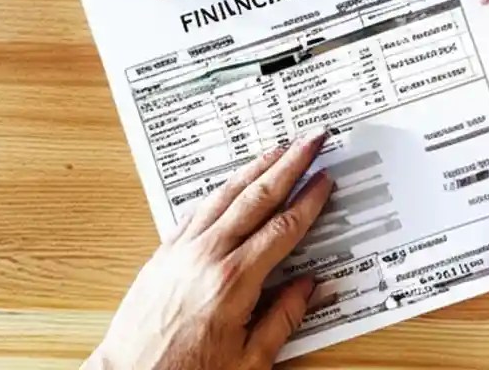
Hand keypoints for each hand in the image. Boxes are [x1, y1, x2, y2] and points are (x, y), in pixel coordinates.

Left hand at [85, 132, 333, 369]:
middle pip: (257, 197)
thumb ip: (283, 318)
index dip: (308, 201)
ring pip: (225, 195)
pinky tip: (232, 181)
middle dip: (288, 164)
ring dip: (255, 167)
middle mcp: (207, 256)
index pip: (283, 228)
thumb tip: (310, 287)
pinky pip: (197, 210)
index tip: (324, 180)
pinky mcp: (164, 252)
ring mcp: (182, 250)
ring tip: (277, 148)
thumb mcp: (249, 360)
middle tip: (310, 140)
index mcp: (234, 281)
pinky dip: (221, 190)